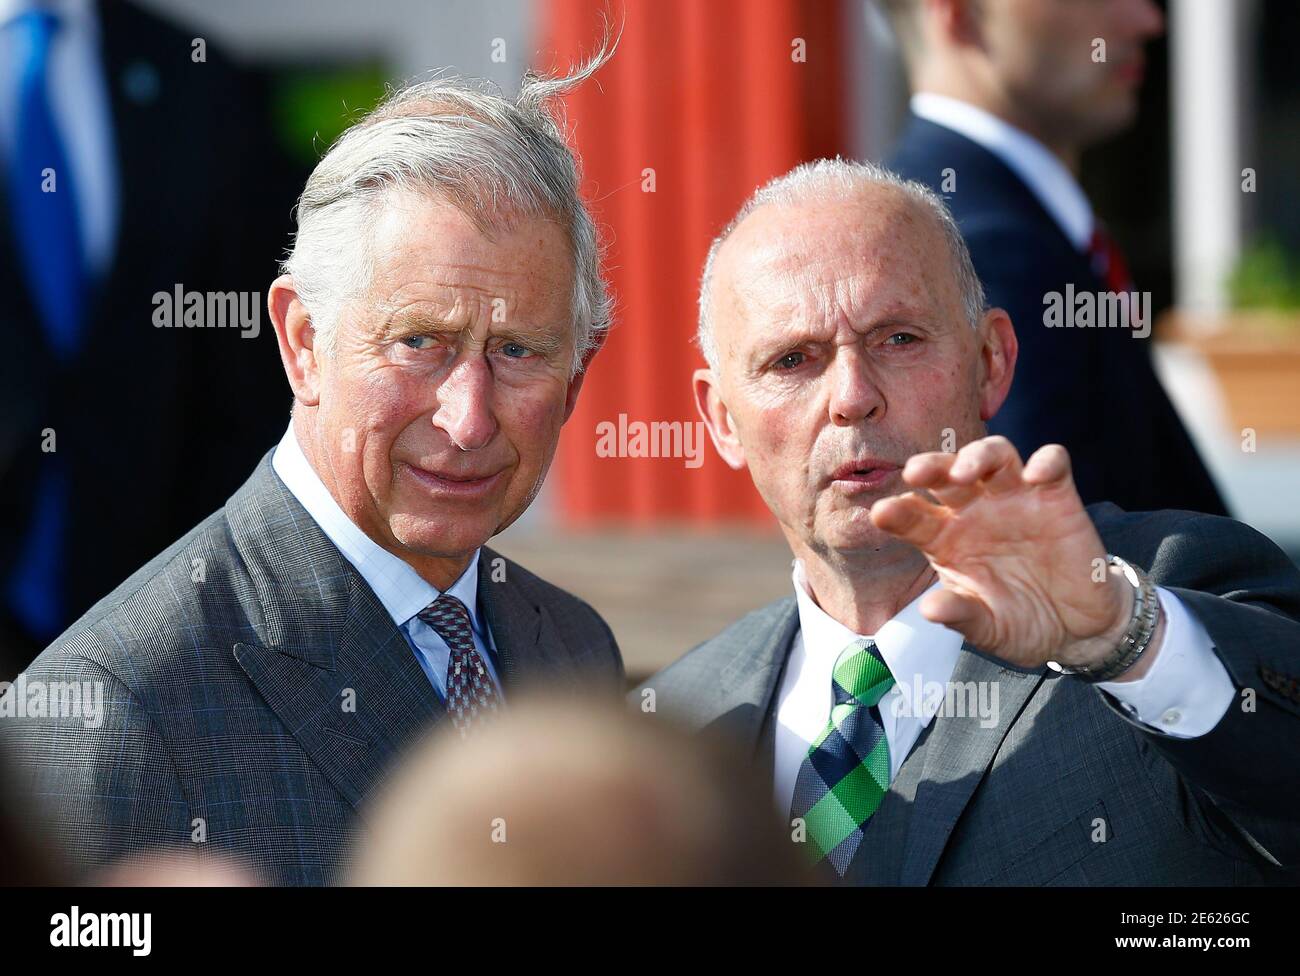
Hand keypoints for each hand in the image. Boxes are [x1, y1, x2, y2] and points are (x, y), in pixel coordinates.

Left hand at [869, 436, 1135, 670]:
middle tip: (915, 472)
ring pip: (994, 456)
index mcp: (945, 539)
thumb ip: (961, 615)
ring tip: (967, 472)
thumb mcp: (987, 628)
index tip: (882, 513)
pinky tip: (1036, 474)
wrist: (1075, 629)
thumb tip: (930, 610)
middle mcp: (974, 510)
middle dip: (930, 466)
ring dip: (978, 455)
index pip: (913, 516)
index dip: (896, 512)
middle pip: (947, 472)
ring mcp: (1016, 499)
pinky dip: (1046, 461)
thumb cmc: (1018, 622)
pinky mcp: (1057, 498)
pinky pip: (1053, 464)